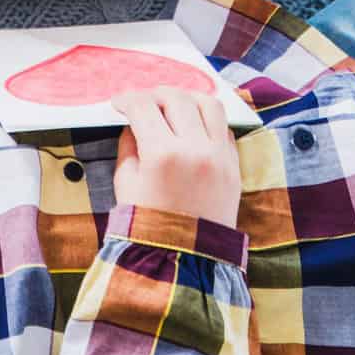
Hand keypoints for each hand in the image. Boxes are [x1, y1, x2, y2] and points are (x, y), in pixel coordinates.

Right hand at [110, 86, 241, 228]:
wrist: (187, 260)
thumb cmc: (150, 225)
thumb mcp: (126, 184)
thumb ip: (129, 146)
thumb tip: (134, 123)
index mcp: (162, 154)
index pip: (143, 107)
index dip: (127, 99)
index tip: (120, 103)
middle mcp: (195, 148)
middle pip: (176, 98)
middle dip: (155, 95)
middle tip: (144, 104)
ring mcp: (219, 155)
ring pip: (208, 103)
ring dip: (187, 98)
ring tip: (173, 106)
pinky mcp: (234, 165)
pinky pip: (224, 127)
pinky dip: (207, 119)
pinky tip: (193, 127)